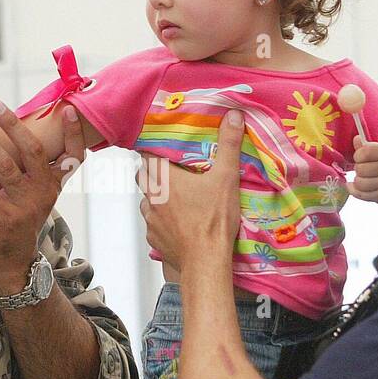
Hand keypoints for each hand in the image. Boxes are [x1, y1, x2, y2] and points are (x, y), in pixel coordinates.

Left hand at [0, 101, 85, 290]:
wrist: (13, 262)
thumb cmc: (20, 219)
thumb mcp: (34, 194)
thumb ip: (31, 167)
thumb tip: (19, 129)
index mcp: (53, 184)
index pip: (72, 156)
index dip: (72, 133)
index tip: (66, 109)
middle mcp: (43, 192)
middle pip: (33, 151)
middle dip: (13, 125)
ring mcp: (25, 206)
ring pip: (4, 166)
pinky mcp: (4, 219)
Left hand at [140, 110, 243, 271]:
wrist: (206, 261)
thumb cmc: (214, 220)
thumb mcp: (226, 178)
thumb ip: (229, 145)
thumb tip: (233, 116)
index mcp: (163, 178)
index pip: (146, 154)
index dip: (154, 148)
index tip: (166, 145)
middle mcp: (151, 197)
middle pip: (144, 176)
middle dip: (155, 170)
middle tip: (174, 169)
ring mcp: (150, 219)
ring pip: (147, 199)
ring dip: (158, 195)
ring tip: (177, 195)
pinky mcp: (154, 237)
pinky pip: (153, 222)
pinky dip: (161, 218)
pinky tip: (178, 219)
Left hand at [345, 136, 377, 204]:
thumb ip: (369, 146)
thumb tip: (356, 139)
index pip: (365, 152)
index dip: (358, 155)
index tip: (360, 157)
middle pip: (360, 168)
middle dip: (358, 169)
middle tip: (364, 169)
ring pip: (359, 183)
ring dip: (357, 180)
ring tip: (364, 178)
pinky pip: (361, 194)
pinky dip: (354, 190)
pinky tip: (354, 187)